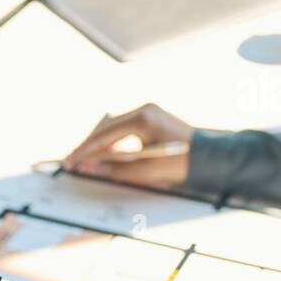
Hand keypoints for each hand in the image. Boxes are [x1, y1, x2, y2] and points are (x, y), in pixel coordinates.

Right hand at [61, 103, 194, 187]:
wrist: (211, 158)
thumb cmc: (182, 163)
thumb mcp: (146, 171)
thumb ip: (115, 169)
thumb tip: (88, 168)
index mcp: (142, 118)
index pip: (104, 134)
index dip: (84, 150)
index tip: (69, 161)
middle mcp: (144, 110)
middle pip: (106, 128)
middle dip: (90, 147)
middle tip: (74, 163)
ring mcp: (148, 113)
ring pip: (114, 128)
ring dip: (101, 146)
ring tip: (89, 163)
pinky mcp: (152, 120)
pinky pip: (125, 130)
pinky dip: (115, 144)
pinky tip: (109, 157)